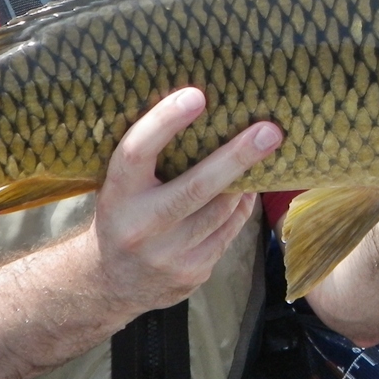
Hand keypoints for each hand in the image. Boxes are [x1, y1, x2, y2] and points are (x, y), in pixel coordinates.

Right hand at [91, 87, 281, 312]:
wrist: (109, 283)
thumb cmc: (123, 215)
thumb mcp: (121, 187)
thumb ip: (152, 160)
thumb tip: (203, 112)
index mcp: (116, 195)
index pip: (137, 151)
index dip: (165, 121)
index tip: (196, 95)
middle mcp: (140, 226)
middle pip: (196, 187)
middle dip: (236, 157)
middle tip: (269, 131)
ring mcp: (168, 255)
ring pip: (221, 210)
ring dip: (245, 181)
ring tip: (263, 151)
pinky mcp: (192, 272)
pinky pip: (228, 233)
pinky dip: (240, 208)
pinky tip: (245, 190)